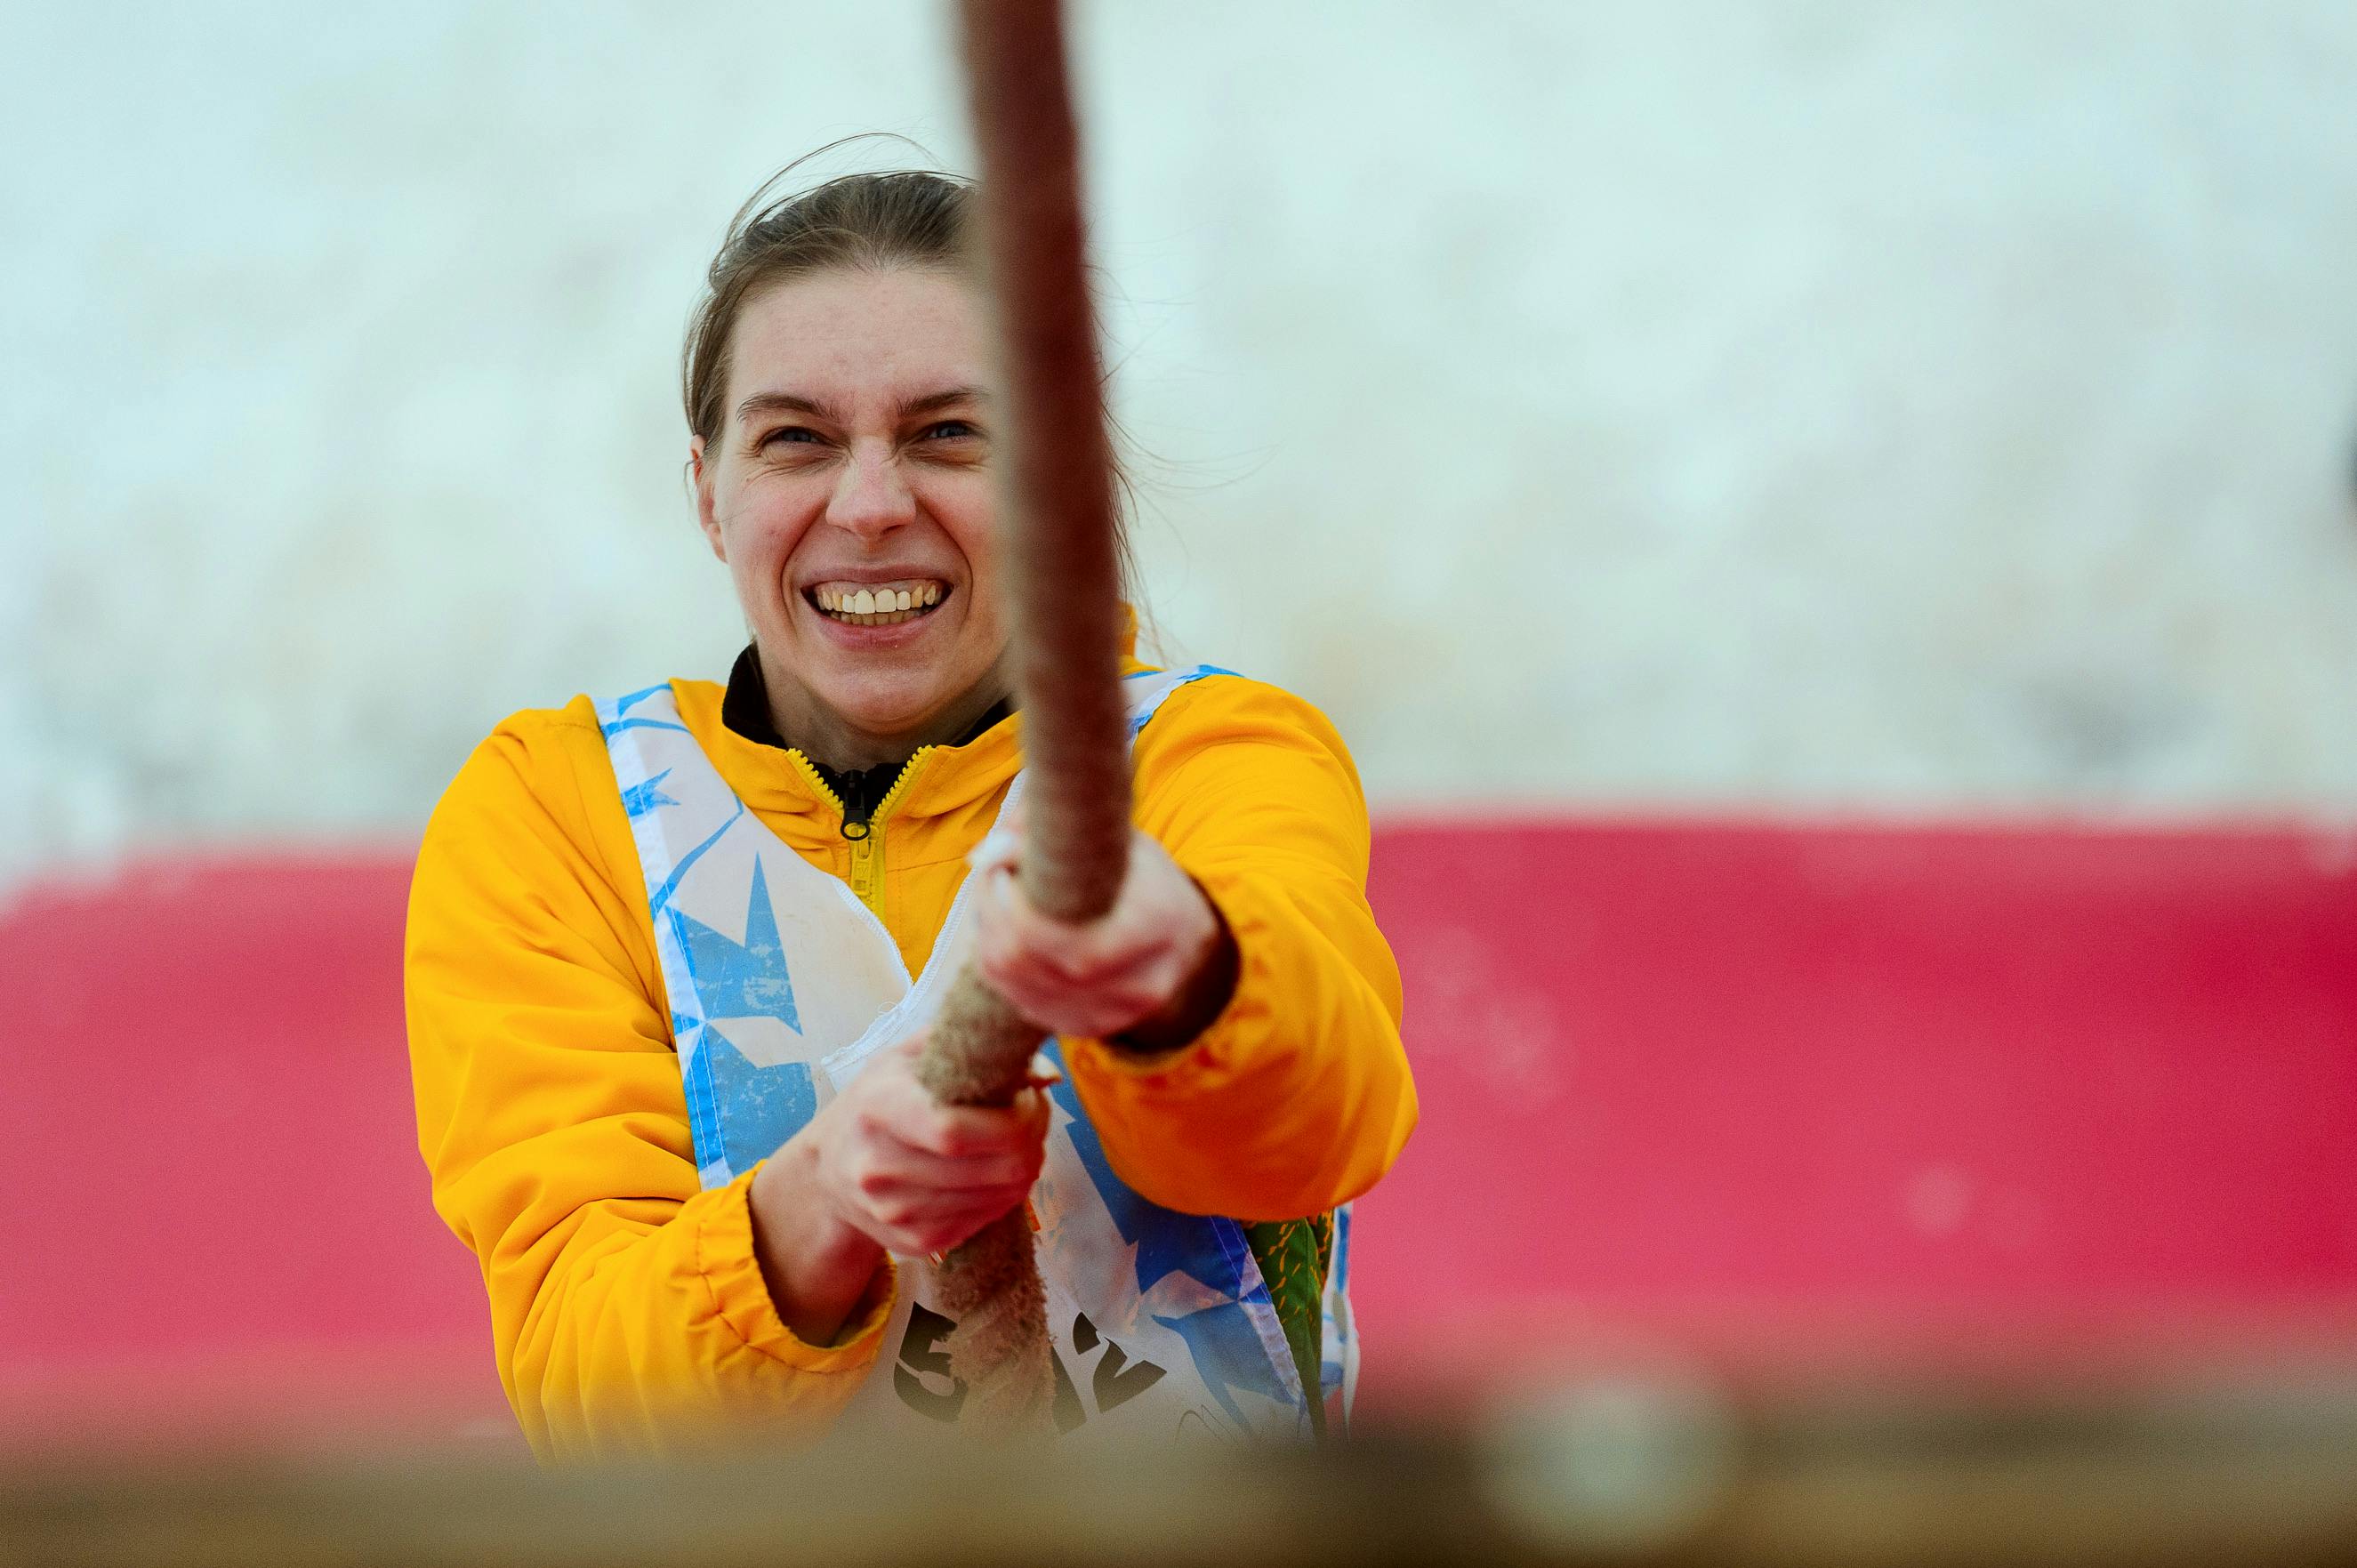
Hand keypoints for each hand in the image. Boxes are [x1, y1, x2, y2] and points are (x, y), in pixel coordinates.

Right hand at [750, 1035, 1050, 1342]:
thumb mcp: (909, 1057)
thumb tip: (1048, 1075)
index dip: (1012, 1118)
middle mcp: (878, 1166)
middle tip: (1032, 1119)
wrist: (828, 1168)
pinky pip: (984, 1221)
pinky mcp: (912, 1242)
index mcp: (877, 1107)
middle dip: (1033, 1141)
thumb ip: (975, 1050)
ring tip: (1014, 1142)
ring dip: (1024, 1168)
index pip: (955, 1130)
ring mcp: (893, 1212)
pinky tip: (992, 1172)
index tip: (1026, 1098)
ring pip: (999, 1198)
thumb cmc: (878, 1100)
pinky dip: (1003, 1196)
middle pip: (994, 1168)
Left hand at [970, 822, 1228, 1041]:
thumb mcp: (1112, 838)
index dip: (1017, 911)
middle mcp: (1145, 979)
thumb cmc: (1141, 875)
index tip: (999, 869)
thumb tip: (988, 853)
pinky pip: (1023, 1003)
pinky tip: (1009, 936)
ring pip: (1017, 986)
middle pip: (1032, 964)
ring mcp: (1117, 1012)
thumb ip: (1054, 830)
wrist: (1182, 935)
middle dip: (993, 917)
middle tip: (989, 880)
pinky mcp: (1091, 1026)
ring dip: (990, 941)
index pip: (1072, 942)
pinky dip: (1003, 970)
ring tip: (994, 902)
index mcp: (1159, 920)